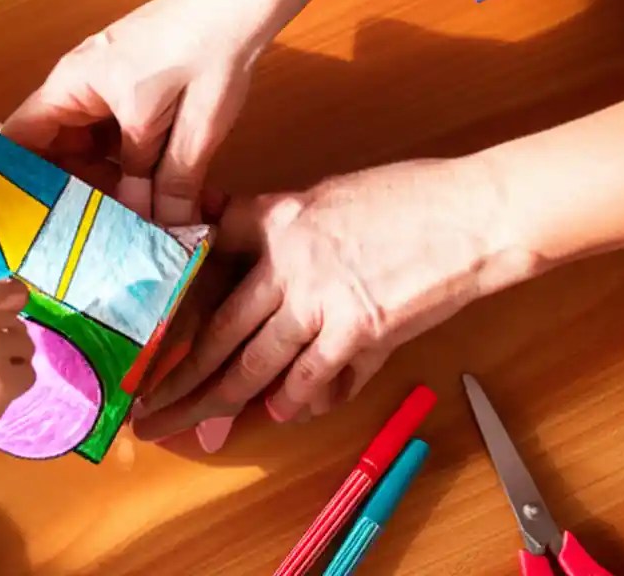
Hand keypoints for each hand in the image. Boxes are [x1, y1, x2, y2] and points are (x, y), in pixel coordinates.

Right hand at [1, 0, 260, 224]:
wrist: (244, 1)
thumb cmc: (208, 55)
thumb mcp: (187, 131)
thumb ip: (167, 186)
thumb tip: (158, 235)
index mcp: (73, 86)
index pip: (19, 138)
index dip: (15, 180)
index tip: (25, 225)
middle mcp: (79, 86)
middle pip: (54, 150)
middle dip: (70, 194)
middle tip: (87, 242)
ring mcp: (104, 88)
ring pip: (86, 149)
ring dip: (102, 185)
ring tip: (119, 229)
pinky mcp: (130, 91)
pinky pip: (113, 139)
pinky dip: (125, 167)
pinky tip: (147, 199)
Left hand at [134, 158, 533, 446]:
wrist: (477, 212)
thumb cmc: (410, 196)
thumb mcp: (328, 195)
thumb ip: (278, 224)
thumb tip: (231, 239)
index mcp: (276, 218)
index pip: (205, 259)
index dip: (173, 303)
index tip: (146, 335)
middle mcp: (288, 263)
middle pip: (218, 333)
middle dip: (177, 380)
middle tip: (147, 412)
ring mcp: (323, 302)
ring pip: (256, 366)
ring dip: (218, 404)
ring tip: (189, 429)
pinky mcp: (362, 334)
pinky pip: (314, 379)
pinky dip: (294, 401)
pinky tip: (275, 416)